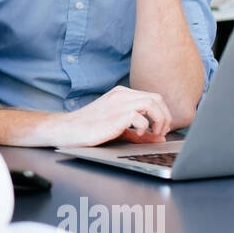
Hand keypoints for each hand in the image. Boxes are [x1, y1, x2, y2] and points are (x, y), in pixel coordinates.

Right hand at [53, 86, 172, 146]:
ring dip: (160, 119)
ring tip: (155, 133)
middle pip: (156, 98)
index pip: (152, 97)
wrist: (68, 130)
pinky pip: (141, 117)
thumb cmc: (89, 129)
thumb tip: (160, 138)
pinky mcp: (116, 115)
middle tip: (162, 132)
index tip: (161, 129)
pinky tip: (138, 135)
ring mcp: (118, 103)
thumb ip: (139, 133)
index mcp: (122, 95)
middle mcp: (122, 95)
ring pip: (153, 103)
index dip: (162, 113)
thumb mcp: (119, 129)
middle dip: (165, 116)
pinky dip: (145, 127)